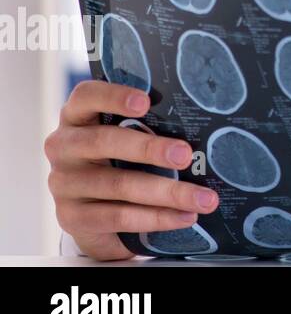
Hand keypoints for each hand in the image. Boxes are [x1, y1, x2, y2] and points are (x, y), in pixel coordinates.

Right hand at [44, 80, 218, 260]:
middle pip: (104, 141)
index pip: (86, 97)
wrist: (92, 211)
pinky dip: (157, 217)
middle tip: (185, 155)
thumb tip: (201, 126)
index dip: (113, 96)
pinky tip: (184, 217)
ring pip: (119, 185)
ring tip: (203, 198)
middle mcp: (63, 147)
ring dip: (168, 192)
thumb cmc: (119, 158)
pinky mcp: (71, 217)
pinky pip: (119, 216)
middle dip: (149, 148)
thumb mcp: (125, 136)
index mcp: (77, 116)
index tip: (146, 102)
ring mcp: (63, 184)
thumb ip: (148, 125)